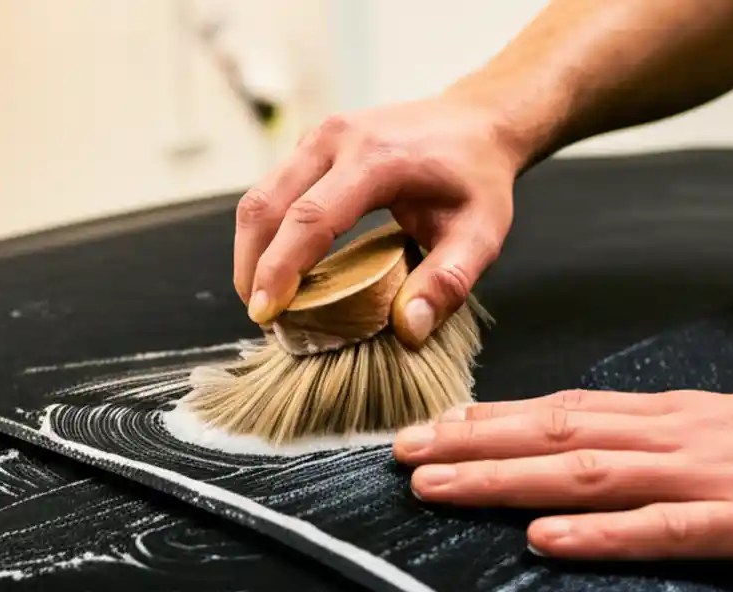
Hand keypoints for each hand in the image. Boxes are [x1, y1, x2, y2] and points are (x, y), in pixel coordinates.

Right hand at [232, 93, 521, 347]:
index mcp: (376, 158)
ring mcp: (319, 136)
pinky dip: (265, 231)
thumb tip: (409, 328)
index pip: (310, 218)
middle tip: (261, 316)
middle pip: (267, 204)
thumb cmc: (478, 179)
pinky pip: (272, 188)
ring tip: (262, 297)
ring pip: (259, 194)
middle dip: (252, 265)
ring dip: (251, 249)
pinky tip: (277, 266)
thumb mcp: (480, 234)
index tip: (267, 313)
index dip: (281, 268)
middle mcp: (337, 138)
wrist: (476, 123)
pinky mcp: (312, 144)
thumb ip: (447, 282)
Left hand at [393, 388, 732, 591]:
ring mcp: (710, 477)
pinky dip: (600, 535)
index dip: (494, 418)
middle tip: (405, 452)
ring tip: (439, 488)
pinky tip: (546, 540)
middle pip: (557, 434)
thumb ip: (675, 436)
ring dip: (505, 482)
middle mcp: (681, 435)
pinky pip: (662, 531)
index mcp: (679, 415)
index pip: (567, 409)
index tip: (437, 425)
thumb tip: (616, 439)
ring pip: (586, 474)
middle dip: (473, 443)